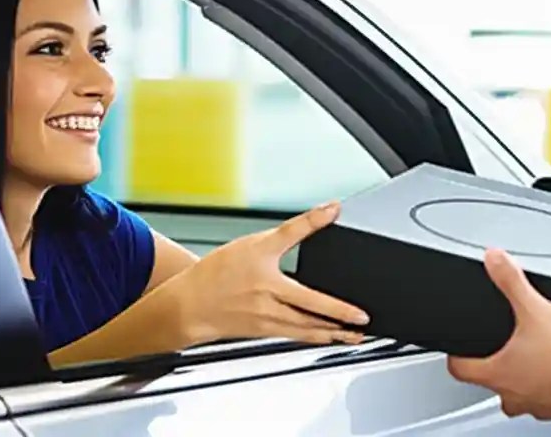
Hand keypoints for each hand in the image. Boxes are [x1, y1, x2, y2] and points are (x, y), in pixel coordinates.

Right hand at [166, 201, 370, 345]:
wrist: (188, 305)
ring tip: (353, 335)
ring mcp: (265, 318)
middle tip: (362, 318)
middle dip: (338, 315)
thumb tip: (325, 213)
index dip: (313, 223)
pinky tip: (327, 336)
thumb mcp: (254, 244)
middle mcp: (265, 296)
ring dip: (332, 333)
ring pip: (304, 328)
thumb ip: (292, 231)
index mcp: (262, 267)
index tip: (334, 213)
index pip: (291, 237)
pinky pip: (295, 335)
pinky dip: (314, 337)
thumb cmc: (217, 273)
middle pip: (308, 306)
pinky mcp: (264, 331)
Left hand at [447, 249, 550, 420]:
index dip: (457, 356)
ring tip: (538, 355)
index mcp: (498, 374)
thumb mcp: (535, 307)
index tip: (461, 348)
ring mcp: (538, 406)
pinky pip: (548, 398)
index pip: (459, 370)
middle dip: (496, 365)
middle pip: (491, 383)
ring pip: (520, 394)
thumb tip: (493, 259)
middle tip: (504, 347)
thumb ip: (510, 281)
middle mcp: (514, 396)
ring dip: (525, 376)